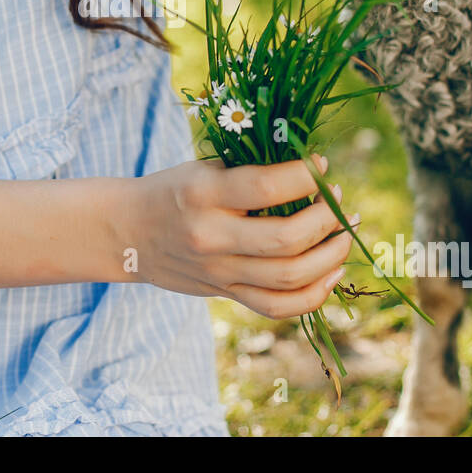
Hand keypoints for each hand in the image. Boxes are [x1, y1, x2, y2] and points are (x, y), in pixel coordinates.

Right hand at [122, 154, 355, 318]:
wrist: (127, 233)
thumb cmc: (172, 190)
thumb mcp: (202, 168)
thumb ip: (249, 172)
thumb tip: (312, 172)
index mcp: (203, 194)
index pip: (266, 188)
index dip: (306, 176)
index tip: (321, 165)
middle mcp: (211, 237)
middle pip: (286, 239)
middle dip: (326, 218)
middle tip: (337, 200)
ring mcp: (218, 272)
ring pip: (289, 277)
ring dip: (330, 255)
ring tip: (344, 233)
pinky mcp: (224, 294)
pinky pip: (277, 307)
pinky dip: (313, 294)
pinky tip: (330, 271)